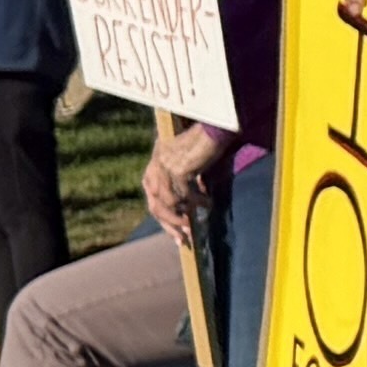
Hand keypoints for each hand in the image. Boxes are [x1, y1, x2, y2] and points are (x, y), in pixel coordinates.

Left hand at [142, 122, 215, 240]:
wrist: (213, 128)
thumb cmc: (205, 143)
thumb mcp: (186, 163)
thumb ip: (180, 181)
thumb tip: (186, 208)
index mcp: (154, 164)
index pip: (152, 198)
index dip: (163, 219)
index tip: (177, 233)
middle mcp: (155, 164)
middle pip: (155, 204)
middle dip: (169, 224)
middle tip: (183, 238)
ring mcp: (164, 166)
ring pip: (168, 203)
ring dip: (182, 216)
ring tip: (195, 222)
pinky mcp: (178, 168)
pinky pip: (185, 195)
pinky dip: (197, 202)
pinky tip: (208, 204)